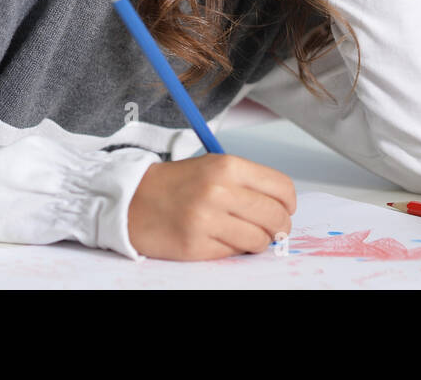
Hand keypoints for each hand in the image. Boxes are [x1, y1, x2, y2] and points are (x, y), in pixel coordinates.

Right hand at [126, 154, 295, 260]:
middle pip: (274, 216)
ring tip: (248, 236)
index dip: (288, 204)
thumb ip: (248, 182)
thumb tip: (282, 206)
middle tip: (275, 230)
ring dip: (259, 242)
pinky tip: (223, 240)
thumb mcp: (214, 167)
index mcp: (227, 166)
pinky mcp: (195, 246)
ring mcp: (206, 220)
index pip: (281, 188)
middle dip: (280, 227)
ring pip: (259, 239)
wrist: (132, 200)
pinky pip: (234, 253)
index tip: (286, 210)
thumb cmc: (178, 184)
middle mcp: (218, 191)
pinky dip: (235, 250)